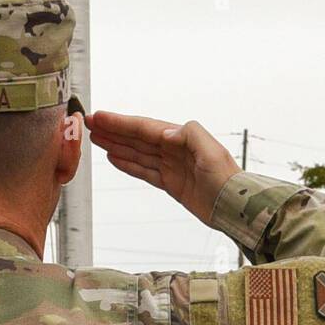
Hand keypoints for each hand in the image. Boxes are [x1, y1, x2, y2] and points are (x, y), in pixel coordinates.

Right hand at [86, 110, 239, 224]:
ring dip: (117, 145)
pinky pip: (145, 171)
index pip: (144, 128)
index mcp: (180, 138)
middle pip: (137, 138)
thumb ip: (190, 136)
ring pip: (138, 153)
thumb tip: (165, 133)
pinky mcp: (171, 184)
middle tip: (89, 124)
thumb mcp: (212, 151)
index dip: (120, 123)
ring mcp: (171, 167)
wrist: (235, 207)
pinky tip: (114, 158)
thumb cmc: (228, 179)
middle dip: (113, 131)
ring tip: (96, 139)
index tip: (99, 117)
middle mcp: (173, 149)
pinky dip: (129, 164)